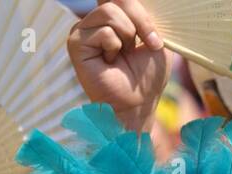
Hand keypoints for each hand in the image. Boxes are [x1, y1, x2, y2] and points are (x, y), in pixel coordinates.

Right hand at [67, 0, 170, 131]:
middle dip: (140, 24)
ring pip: (110, 13)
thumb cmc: (147, 76)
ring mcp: (83, 30)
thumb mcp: (156, 39)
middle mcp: (96, 20)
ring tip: (122, 56)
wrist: (139, 103)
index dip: (140, 12)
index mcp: (113, 16)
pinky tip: (109, 62)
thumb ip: (145, 15)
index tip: (153, 37)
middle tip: (141, 48)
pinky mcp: (75, 42)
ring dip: (127, 37)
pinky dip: (114, 48)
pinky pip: (103, 32)